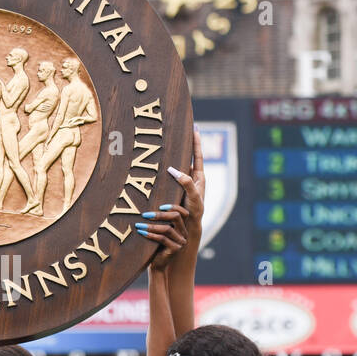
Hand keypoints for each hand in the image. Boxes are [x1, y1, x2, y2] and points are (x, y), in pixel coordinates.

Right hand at [166, 126, 205, 245]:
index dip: (196, 141)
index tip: (194, 127)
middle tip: (179, 131)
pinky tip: (157, 165)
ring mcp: (183, 183)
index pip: (198, 155)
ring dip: (173, 156)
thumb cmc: (194, 214)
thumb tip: (174, 170)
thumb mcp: (194, 198)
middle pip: (188, 157)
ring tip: (167, 143)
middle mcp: (191, 177)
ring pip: (178, 165)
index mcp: (199, 177)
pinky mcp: (175, 189)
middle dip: (184, 144)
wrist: (189, 228)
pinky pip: (170, 175)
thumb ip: (186, 183)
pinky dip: (165, 169)